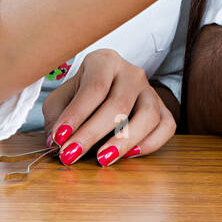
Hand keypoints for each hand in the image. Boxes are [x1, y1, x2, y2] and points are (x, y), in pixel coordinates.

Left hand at [42, 49, 175, 166]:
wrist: (101, 92)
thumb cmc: (79, 97)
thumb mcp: (61, 101)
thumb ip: (56, 119)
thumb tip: (54, 143)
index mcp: (104, 61)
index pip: (94, 87)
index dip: (76, 114)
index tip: (59, 138)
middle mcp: (131, 72)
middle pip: (118, 103)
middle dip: (92, 133)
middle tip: (71, 155)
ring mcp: (150, 90)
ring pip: (148, 115)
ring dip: (124, 140)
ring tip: (102, 159)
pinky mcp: (163, 108)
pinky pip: (166, 126)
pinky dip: (151, 143)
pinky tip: (131, 155)